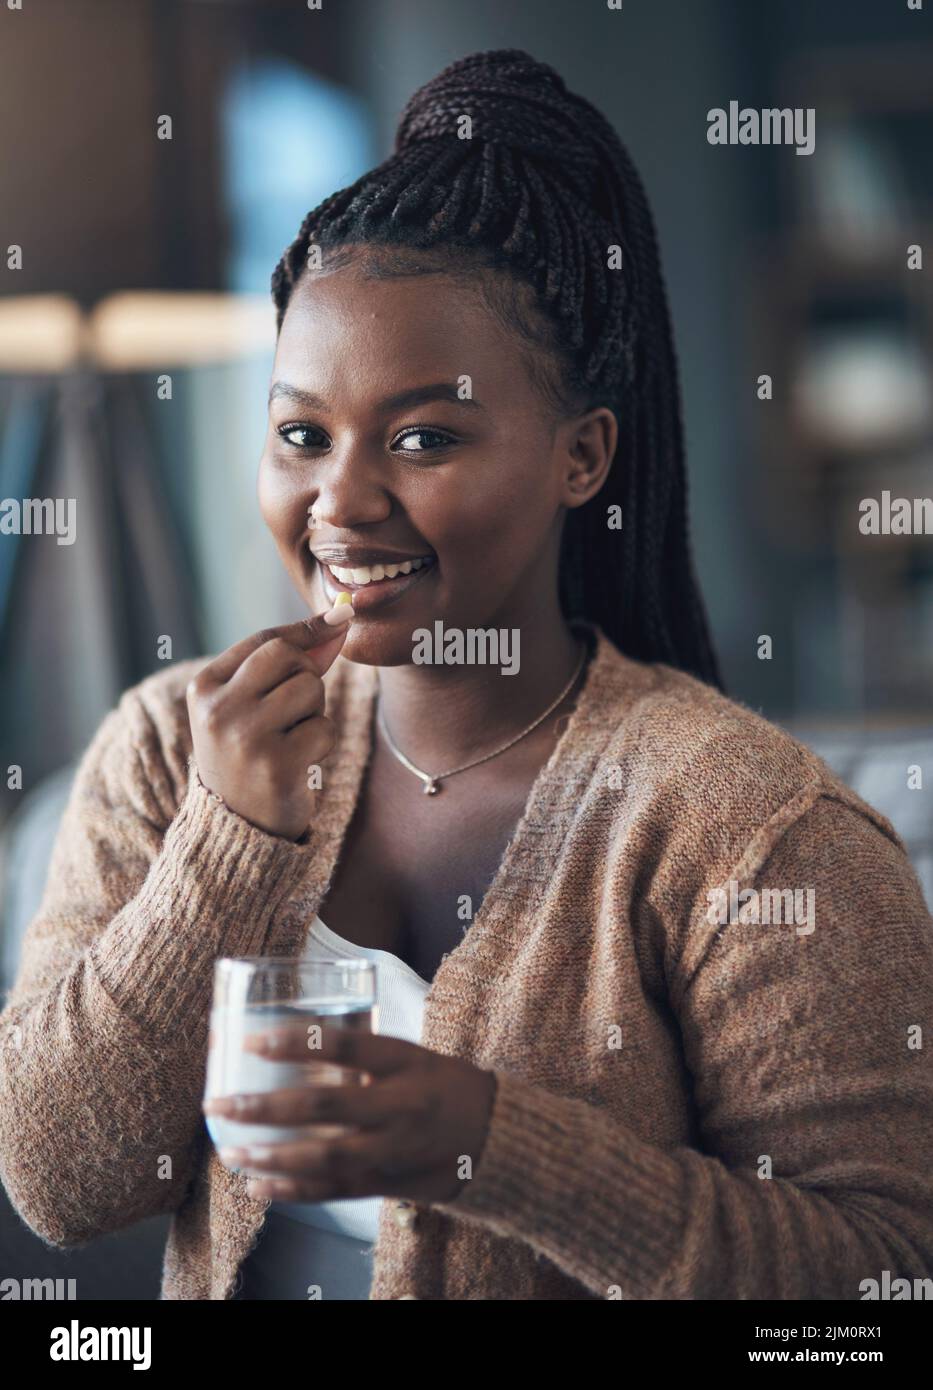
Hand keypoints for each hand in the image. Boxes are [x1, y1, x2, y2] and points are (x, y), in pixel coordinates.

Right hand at [186, 602, 353, 840]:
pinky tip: (299, 763)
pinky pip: (324, 728)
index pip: (265, 641)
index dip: (307, 630)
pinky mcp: (277, 766)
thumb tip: (339, 620)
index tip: (341, 619)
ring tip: (290, 739)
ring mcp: (246, 737)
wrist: (236, 827)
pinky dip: (321, 743)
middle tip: (294, 709)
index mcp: (204, 688)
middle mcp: (219, 710)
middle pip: (289, 657)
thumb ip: (289, 662)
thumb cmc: (248, 755)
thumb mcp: (251, 704)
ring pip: (310, 689)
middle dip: (307, 675)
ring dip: (314, 712)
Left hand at [203, 1024, 496, 1205]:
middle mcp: (400, 1106)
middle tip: (219, 1103)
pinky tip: (259, 1184)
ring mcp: (395, 1150)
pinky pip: (335, 1189)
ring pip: (323, 1156)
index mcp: (406, 1062)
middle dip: (264, 1106)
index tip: (251, 1039)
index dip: (295, 1042)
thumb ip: (362, 1058)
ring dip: (270, 1155)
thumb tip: (294, 1048)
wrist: (499, 1138)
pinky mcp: (390, 1184)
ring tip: (230, 1150)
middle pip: (323, 1106)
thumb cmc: (445, 1085)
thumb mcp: (412, 1057)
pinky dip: (293, 1189)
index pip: (344, 1046)